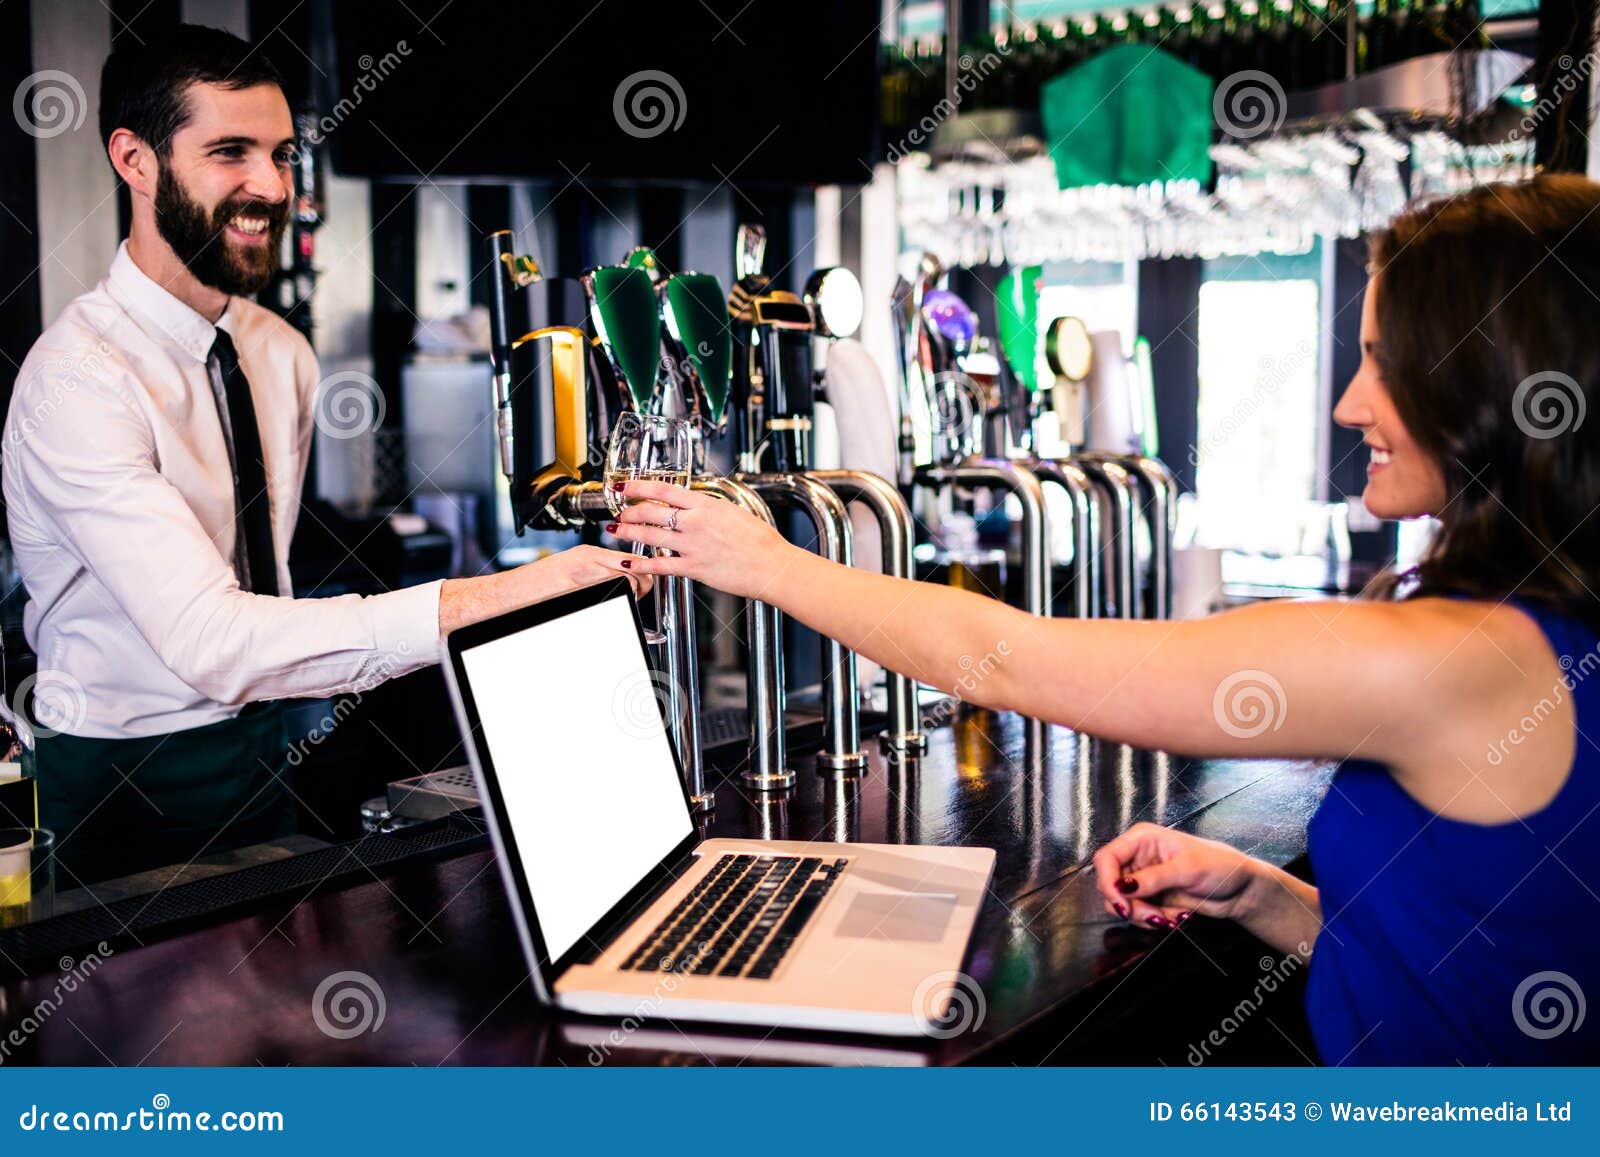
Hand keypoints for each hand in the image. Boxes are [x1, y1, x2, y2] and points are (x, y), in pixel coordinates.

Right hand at [438, 544, 647, 635]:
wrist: (508, 594)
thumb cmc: (537, 587)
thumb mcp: (570, 572)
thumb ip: (597, 573)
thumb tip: (624, 581)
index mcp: (588, 553)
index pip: (631, 560)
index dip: (643, 576)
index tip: (642, 588)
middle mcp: (587, 558)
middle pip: (634, 570)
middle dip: (642, 587)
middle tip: (635, 598)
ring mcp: (580, 572)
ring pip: (625, 580)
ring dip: (630, 595)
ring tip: (624, 603)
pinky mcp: (572, 586)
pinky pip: (606, 592)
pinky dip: (614, 600)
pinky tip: (605, 604)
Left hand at [606, 479, 794, 600]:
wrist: (771, 565)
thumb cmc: (759, 540)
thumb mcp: (732, 512)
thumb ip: (708, 508)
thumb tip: (693, 505)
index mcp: (705, 505)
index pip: (663, 489)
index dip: (637, 486)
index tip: (624, 487)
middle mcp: (695, 523)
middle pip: (650, 512)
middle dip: (628, 512)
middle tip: (620, 513)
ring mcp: (692, 546)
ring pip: (649, 536)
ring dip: (629, 533)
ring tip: (617, 531)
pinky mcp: (694, 568)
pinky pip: (660, 565)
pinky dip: (640, 564)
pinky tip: (629, 562)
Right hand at [1091, 823, 1262, 929]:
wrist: (1239, 890)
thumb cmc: (1219, 866)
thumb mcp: (1187, 869)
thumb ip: (1153, 878)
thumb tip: (1122, 887)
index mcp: (1142, 839)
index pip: (1107, 858)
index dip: (1108, 882)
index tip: (1122, 904)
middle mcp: (1137, 858)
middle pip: (1111, 885)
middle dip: (1131, 906)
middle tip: (1155, 916)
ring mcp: (1142, 879)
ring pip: (1122, 904)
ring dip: (1144, 916)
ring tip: (1172, 917)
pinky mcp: (1149, 898)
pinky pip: (1137, 914)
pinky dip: (1153, 920)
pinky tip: (1175, 916)